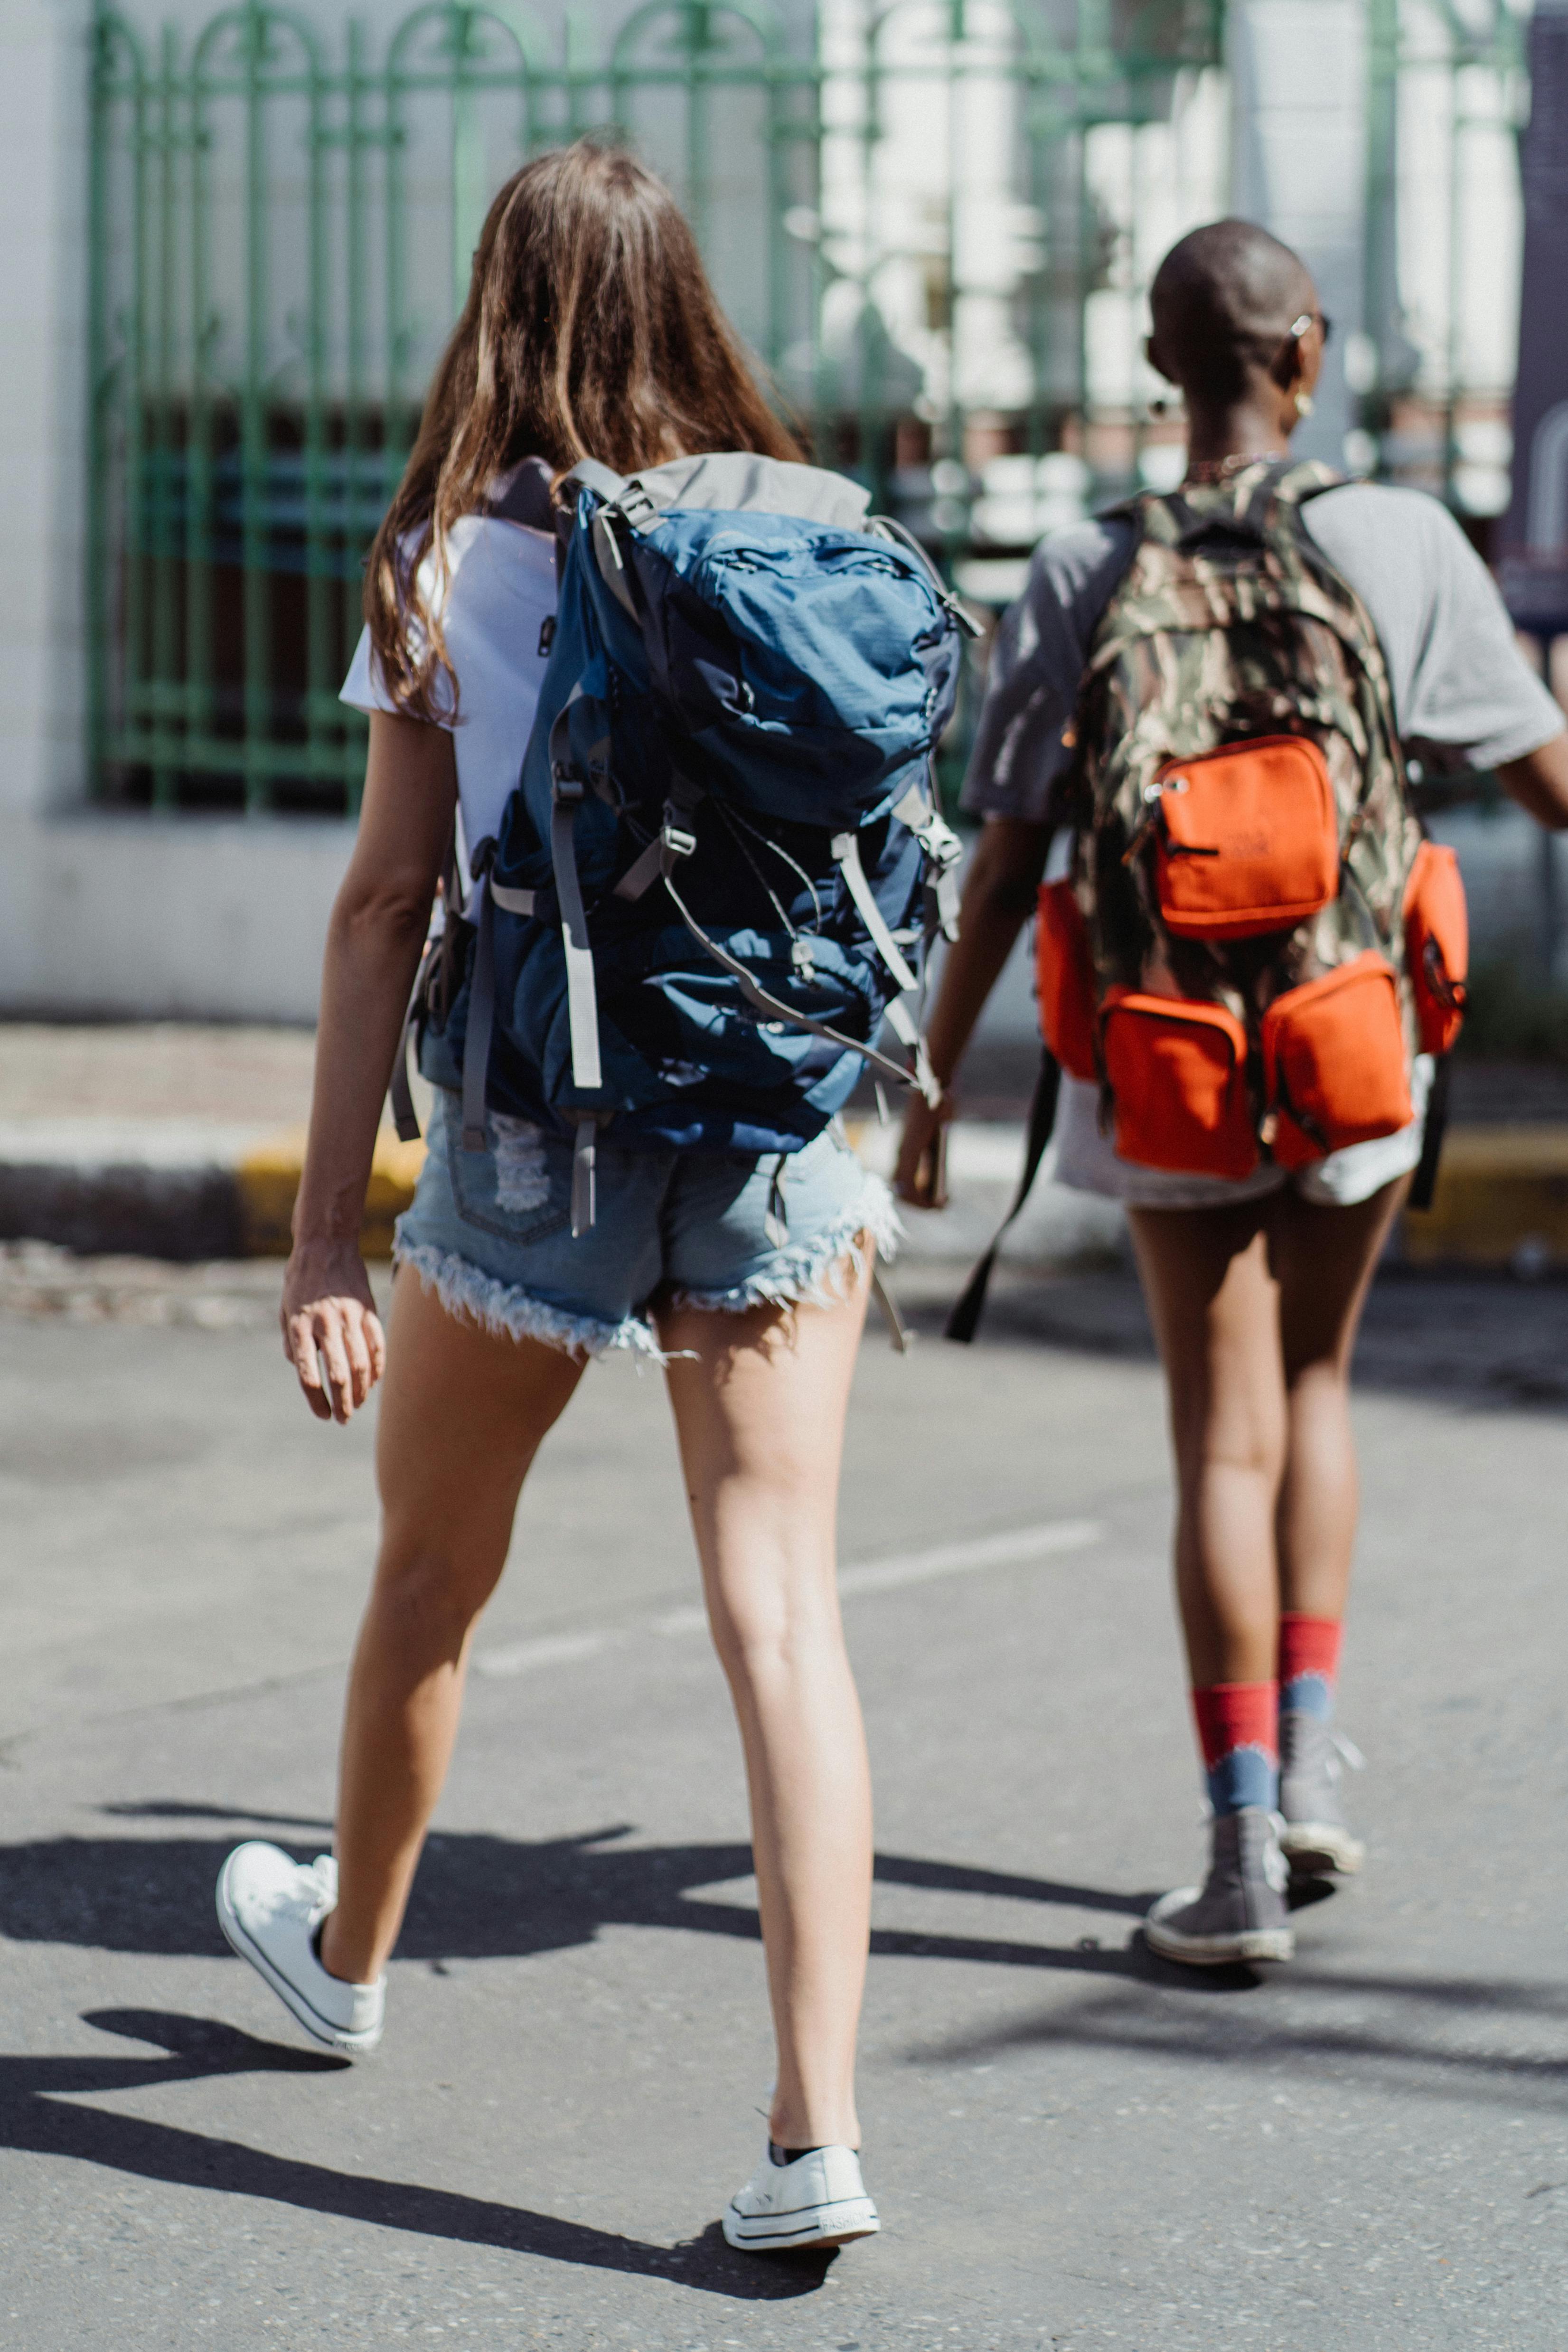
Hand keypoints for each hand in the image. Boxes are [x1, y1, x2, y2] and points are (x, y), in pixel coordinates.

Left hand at [280, 1240, 386, 1423]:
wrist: (326, 1244)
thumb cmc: (300, 1280)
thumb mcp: (285, 1310)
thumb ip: (292, 1343)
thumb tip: (303, 1370)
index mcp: (299, 1326)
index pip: (308, 1374)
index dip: (316, 1400)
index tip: (322, 1415)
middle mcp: (325, 1323)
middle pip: (339, 1374)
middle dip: (342, 1403)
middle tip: (343, 1419)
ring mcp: (350, 1317)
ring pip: (361, 1364)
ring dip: (361, 1391)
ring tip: (358, 1405)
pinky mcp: (369, 1310)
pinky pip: (377, 1346)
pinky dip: (377, 1367)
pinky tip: (373, 1381)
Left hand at [893, 1087, 952, 1208]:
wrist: (934, 1084)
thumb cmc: (939, 1101)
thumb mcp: (940, 1131)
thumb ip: (936, 1151)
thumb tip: (938, 1171)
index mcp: (908, 1147)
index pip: (905, 1180)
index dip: (917, 1195)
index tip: (935, 1201)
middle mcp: (901, 1151)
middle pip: (902, 1188)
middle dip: (920, 1203)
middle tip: (939, 1207)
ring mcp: (903, 1151)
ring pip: (904, 1189)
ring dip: (921, 1203)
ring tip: (940, 1207)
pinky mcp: (909, 1150)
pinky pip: (909, 1183)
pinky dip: (920, 1197)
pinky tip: (936, 1201)